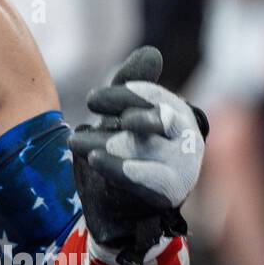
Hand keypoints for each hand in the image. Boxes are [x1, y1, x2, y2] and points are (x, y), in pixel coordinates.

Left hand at [67, 47, 208, 264]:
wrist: (118, 212)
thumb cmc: (122, 154)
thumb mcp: (122, 116)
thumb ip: (131, 85)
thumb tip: (152, 52)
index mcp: (179, 116)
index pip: (152, 96)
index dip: (122, 95)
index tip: (92, 100)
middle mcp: (188, 140)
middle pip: (155, 118)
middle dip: (124, 114)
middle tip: (96, 117)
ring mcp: (182, 168)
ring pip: (143, 146)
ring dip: (105, 142)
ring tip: (76, 143)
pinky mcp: (169, 193)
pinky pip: (146, 177)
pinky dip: (120, 167)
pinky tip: (95, 160)